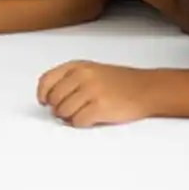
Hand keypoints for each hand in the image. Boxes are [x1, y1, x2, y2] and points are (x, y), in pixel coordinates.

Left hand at [36, 61, 151, 126]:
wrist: (145, 89)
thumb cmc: (119, 81)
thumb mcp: (91, 70)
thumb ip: (70, 79)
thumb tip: (48, 98)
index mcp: (77, 66)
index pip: (47, 80)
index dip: (42, 94)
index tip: (43, 102)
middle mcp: (82, 76)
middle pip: (54, 99)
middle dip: (58, 109)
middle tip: (69, 111)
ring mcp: (91, 91)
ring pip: (63, 112)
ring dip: (69, 117)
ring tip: (82, 113)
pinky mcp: (99, 107)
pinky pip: (77, 122)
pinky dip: (81, 123)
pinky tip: (91, 118)